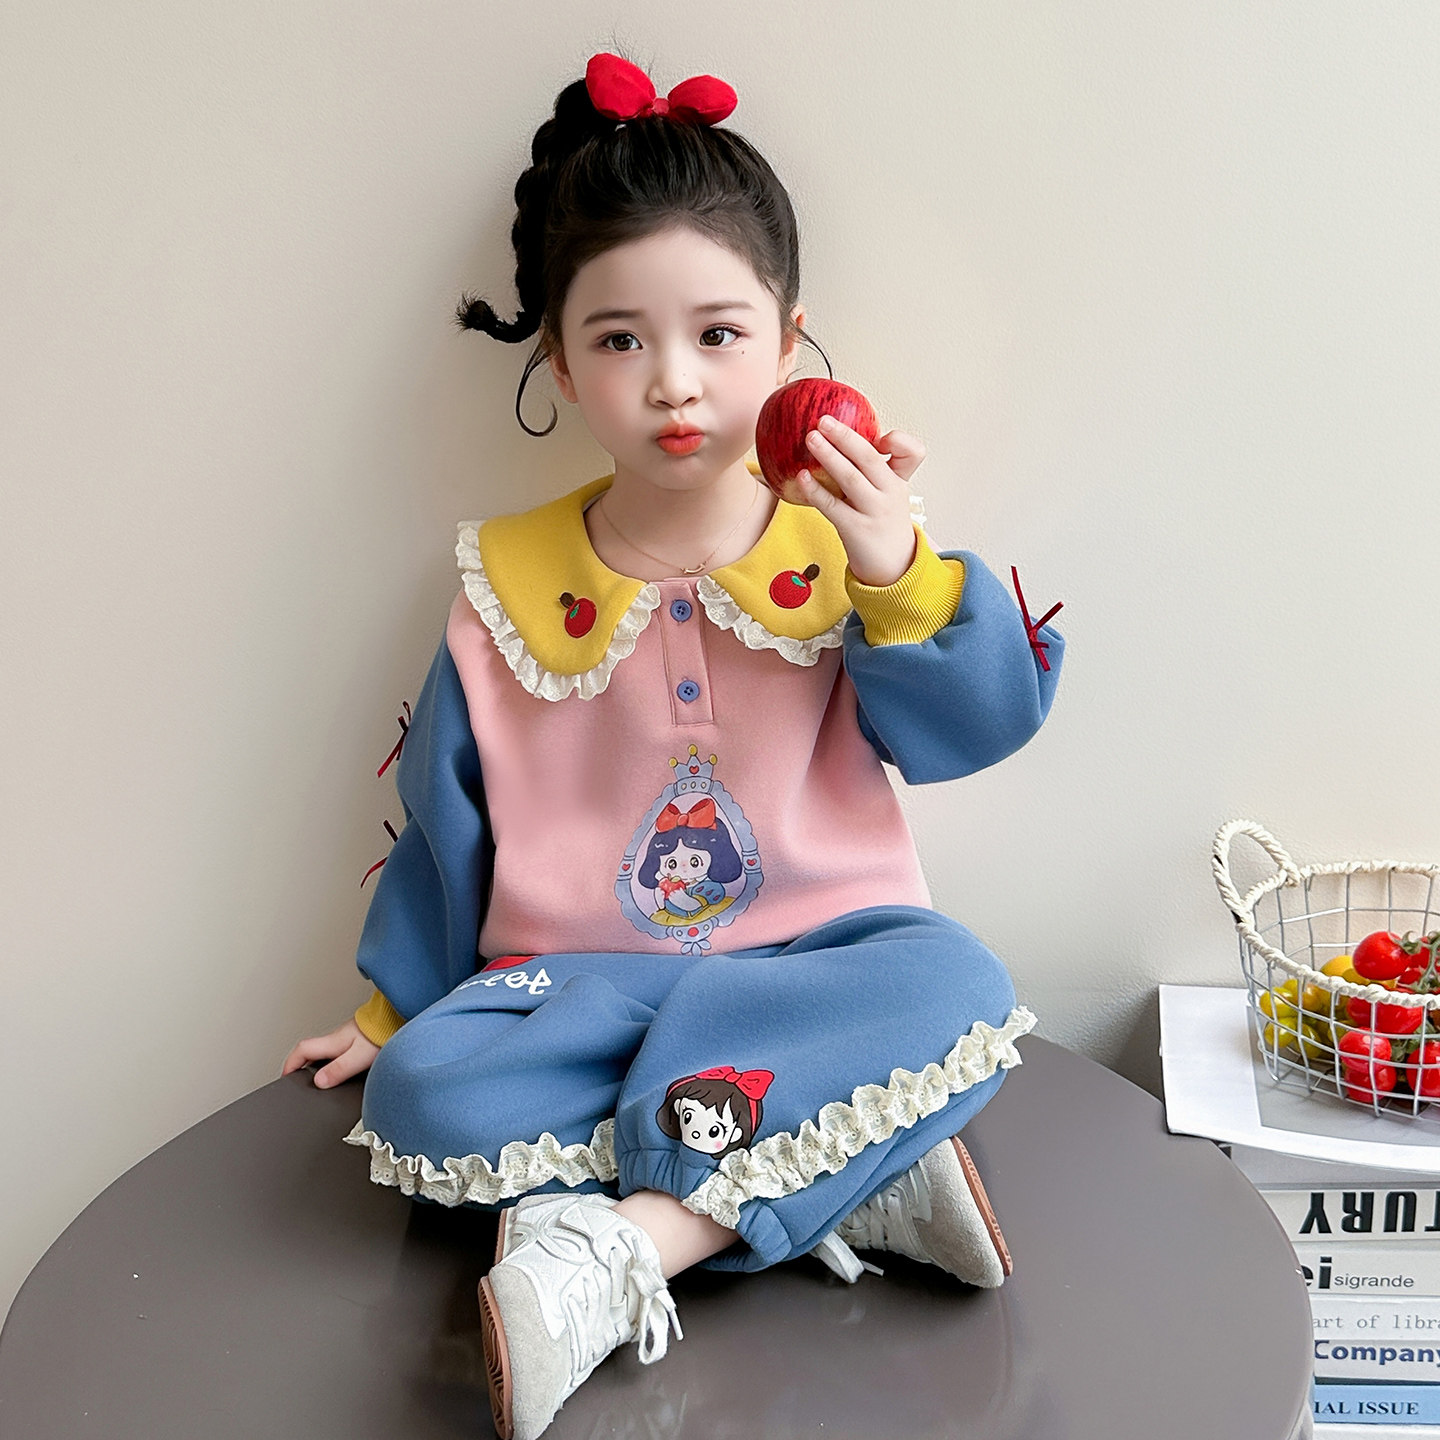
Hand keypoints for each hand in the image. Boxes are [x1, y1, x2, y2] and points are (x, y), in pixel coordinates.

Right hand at [282, 1018, 379, 1088]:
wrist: (400, 1017)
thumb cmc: (383, 1033)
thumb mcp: (359, 1056)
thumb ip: (338, 1069)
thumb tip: (319, 1082)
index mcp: (333, 1041)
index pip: (302, 1050)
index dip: (290, 1064)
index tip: (284, 1077)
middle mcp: (338, 1038)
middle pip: (311, 1051)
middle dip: (300, 1065)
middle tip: (295, 1079)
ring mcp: (349, 1038)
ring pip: (325, 1051)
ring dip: (317, 1063)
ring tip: (315, 1079)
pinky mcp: (360, 1039)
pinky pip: (339, 1051)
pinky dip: (333, 1061)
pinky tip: (341, 1070)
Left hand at [795, 417, 925, 586]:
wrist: (892, 566)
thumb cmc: (882, 522)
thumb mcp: (889, 493)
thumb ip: (874, 468)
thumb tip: (840, 436)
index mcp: (899, 480)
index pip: (913, 453)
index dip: (899, 440)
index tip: (880, 436)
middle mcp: (890, 493)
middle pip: (870, 458)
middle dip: (846, 436)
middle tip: (823, 420)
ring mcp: (873, 512)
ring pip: (850, 478)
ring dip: (829, 455)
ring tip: (810, 438)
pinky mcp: (855, 529)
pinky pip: (832, 506)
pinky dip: (816, 490)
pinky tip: (802, 476)